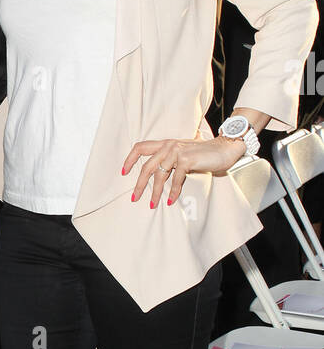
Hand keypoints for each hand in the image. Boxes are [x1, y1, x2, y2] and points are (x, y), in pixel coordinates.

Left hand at [123, 136, 245, 207]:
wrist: (225, 148)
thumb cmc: (205, 154)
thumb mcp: (184, 154)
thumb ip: (171, 160)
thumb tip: (158, 177)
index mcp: (166, 143)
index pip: (141, 147)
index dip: (130, 159)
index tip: (123, 172)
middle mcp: (169, 145)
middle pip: (147, 166)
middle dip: (139, 184)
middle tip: (134, 197)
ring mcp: (177, 151)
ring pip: (160, 175)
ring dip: (155, 192)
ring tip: (152, 204)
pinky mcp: (187, 159)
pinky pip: (176, 179)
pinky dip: (172, 191)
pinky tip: (170, 201)